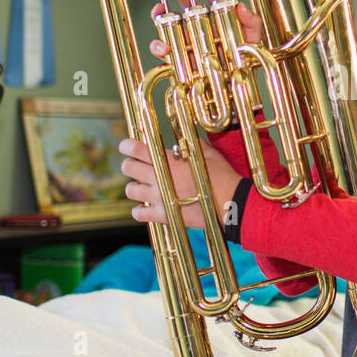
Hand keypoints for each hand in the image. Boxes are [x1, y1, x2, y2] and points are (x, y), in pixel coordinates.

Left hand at [119, 135, 243, 230]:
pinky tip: (146, 209)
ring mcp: (159, 197)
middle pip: (128, 168)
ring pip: (130, 190)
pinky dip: (139, 211)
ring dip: (135, 188)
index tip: (126, 146)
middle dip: (130, 165)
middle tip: (137, 167)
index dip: (127, 146)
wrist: (230, 202)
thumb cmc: (222, 176)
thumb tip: (188, 141)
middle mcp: (159, 177)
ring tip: (143, 188)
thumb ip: (195, 145)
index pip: (136, 149)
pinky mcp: (164, 215)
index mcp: (168, 161)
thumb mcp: (210, 154)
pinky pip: (139, 214)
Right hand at [150, 0, 263, 65]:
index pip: (212, 0)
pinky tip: (164, 45)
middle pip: (186, 6)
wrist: (235, 91)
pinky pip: (164, 51)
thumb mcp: (253, 42)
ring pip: (169, 24)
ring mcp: (189, 44)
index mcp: (219, 22)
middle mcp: (202, 30)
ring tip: (159, 8)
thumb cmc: (245, 67)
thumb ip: (251, 22)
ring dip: (161, 14)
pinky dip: (159, 46)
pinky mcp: (178, 60)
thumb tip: (240, 5)